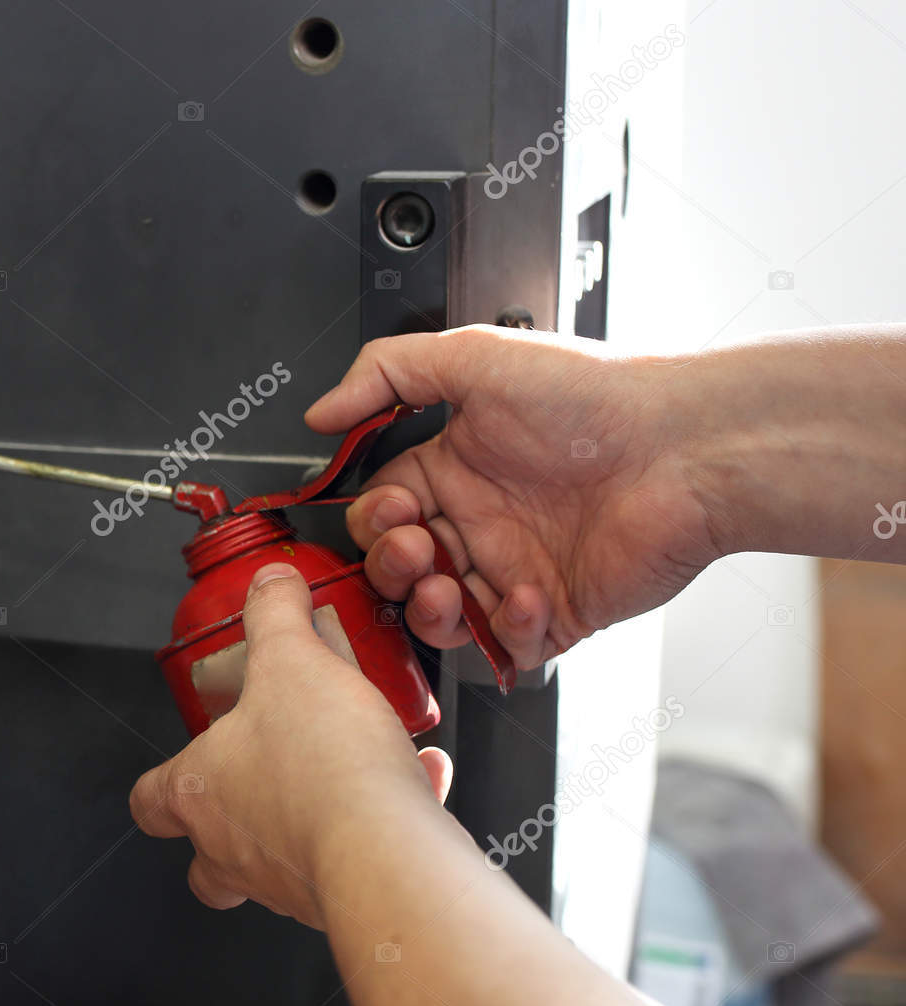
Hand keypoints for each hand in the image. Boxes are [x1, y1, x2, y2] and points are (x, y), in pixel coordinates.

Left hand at [128, 562, 452, 927]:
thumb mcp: (292, 659)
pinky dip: (384, 815)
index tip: (185, 758)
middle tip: (263, 783)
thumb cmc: (321, 767)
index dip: (161, 782)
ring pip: (282, 862)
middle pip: (207, 856)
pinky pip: (358, 852)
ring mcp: (283, 883)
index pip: (150, 799)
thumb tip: (271, 583)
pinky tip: (418, 775)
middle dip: (232, 823)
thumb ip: (276, 615)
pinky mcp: (342, 896)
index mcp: (198, 791)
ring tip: (354, 766)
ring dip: (314, 814)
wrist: (383, 849)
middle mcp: (231, 848)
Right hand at [306, 326, 720, 667]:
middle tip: (417, 548)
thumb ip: (385, 374)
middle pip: (399, 569)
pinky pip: (506, 646)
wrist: (685, 448)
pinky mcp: (555, 614)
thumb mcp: (475, 357)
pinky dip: (506, 629)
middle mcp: (482, 521)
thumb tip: (322, 412)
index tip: (389, 510)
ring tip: (446, 586)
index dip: (372, 519)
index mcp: (457, 467)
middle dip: (391, 567)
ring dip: (428, 610)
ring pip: (439, 617)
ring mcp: (515, 571)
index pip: (382, 509)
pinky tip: (527, 594)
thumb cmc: (596, 396)